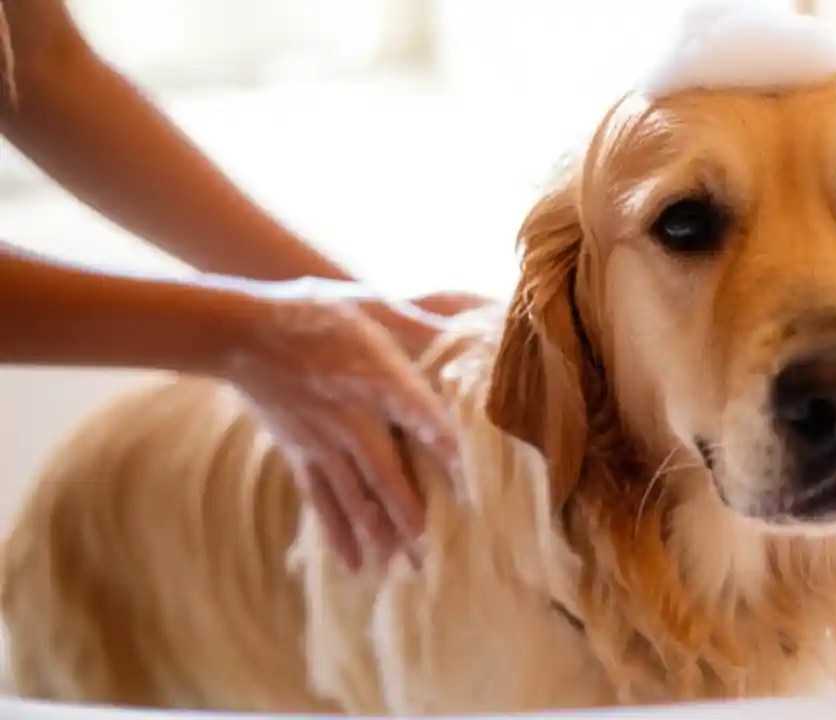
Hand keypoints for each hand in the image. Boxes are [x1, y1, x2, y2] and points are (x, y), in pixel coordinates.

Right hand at [221, 282, 486, 571]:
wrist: (239, 329)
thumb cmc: (314, 310)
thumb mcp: (371, 304)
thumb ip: (421, 320)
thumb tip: (471, 322)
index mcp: (379, 379)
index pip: (424, 420)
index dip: (450, 456)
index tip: (474, 491)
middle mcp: (353, 418)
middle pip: (389, 477)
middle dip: (416, 519)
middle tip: (444, 558)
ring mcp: (323, 441)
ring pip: (358, 497)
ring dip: (383, 536)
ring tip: (409, 572)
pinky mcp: (300, 453)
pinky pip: (321, 500)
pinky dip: (338, 534)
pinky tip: (354, 566)